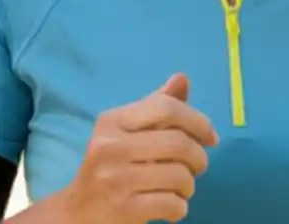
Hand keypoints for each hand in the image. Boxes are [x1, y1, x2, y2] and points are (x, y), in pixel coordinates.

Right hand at [59, 73, 218, 222]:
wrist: (78, 212)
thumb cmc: (111, 166)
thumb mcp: (126, 132)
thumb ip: (155, 107)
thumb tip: (182, 78)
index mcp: (112, 121)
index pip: (166, 108)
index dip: (197, 121)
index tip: (211, 137)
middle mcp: (110, 146)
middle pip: (178, 143)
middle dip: (199, 157)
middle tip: (197, 167)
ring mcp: (115, 179)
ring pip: (179, 175)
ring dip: (189, 185)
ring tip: (182, 188)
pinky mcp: (123, 210)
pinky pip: (172, 204)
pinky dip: (180, 207)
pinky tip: (171, 207)